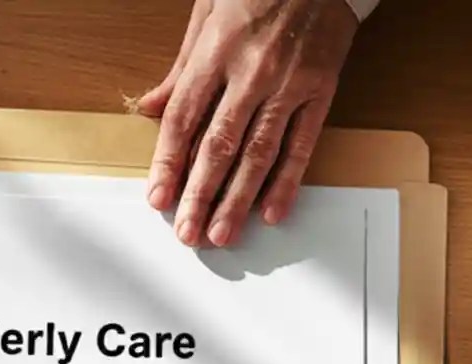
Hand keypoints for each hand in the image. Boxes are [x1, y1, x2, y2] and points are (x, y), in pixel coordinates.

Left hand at [138, 0, 358, 247]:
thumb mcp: (207, 13)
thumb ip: (180, 68)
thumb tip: (150, 108)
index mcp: (216, 52)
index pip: (183, 119)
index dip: (168, 163)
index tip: (158, 198)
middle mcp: (251, 72)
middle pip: (218, 145)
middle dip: (200, 195)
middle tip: (187, 232)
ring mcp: (289, 84)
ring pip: (259, 152)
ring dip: (239, 199)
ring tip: (222, 233)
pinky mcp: (322, 90)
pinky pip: (303, 144)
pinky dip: (287, 181)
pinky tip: (272, 210)